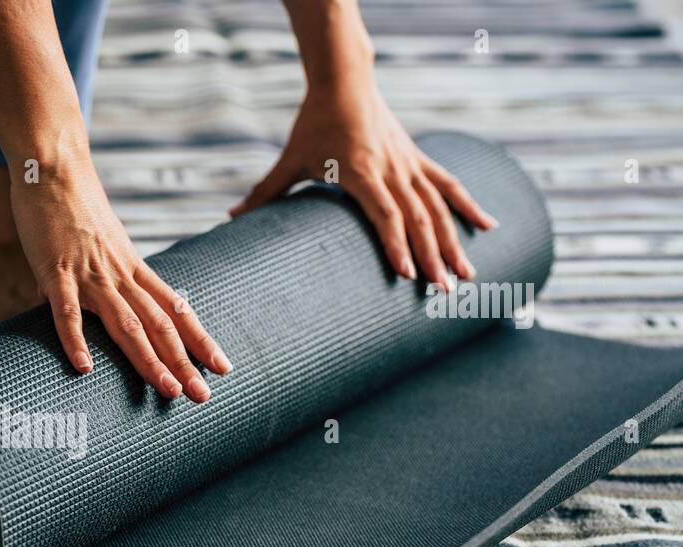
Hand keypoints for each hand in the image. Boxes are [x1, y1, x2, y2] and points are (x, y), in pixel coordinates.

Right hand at [11, 157, 230, 400]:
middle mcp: (121, 273)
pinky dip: (76, 340)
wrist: (56, 164)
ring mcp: (90, 273)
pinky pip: (67, 311)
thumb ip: (108, 275)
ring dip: (148, 359)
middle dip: (183, 362)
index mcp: (135, 267)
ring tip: (167, 390)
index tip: (221, 368)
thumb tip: (102, 304)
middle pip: (159, 324)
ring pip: (126, 323)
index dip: (200, 340)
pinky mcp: (57, 270)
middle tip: (202, 396)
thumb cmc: (75, 204)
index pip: (176, 310)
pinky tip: (84, 368)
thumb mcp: (105, 243)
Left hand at [231, 77, 496, 288]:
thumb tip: (230, 217)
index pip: (384, 215)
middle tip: (444, 291)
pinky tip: (489, 226)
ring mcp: (409, 164)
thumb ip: (264, 192)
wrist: (345, 81)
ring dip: (454, 242)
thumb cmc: (314, 123)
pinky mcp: (417, 158)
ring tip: (468, 275)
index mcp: (361, 172)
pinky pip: (448, 184)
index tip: (407, 275)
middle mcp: (391, 170)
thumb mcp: (290, 159)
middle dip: (432, 257)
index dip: (396, 245)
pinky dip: (468, 205)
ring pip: (438, 207)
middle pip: (417, 219)